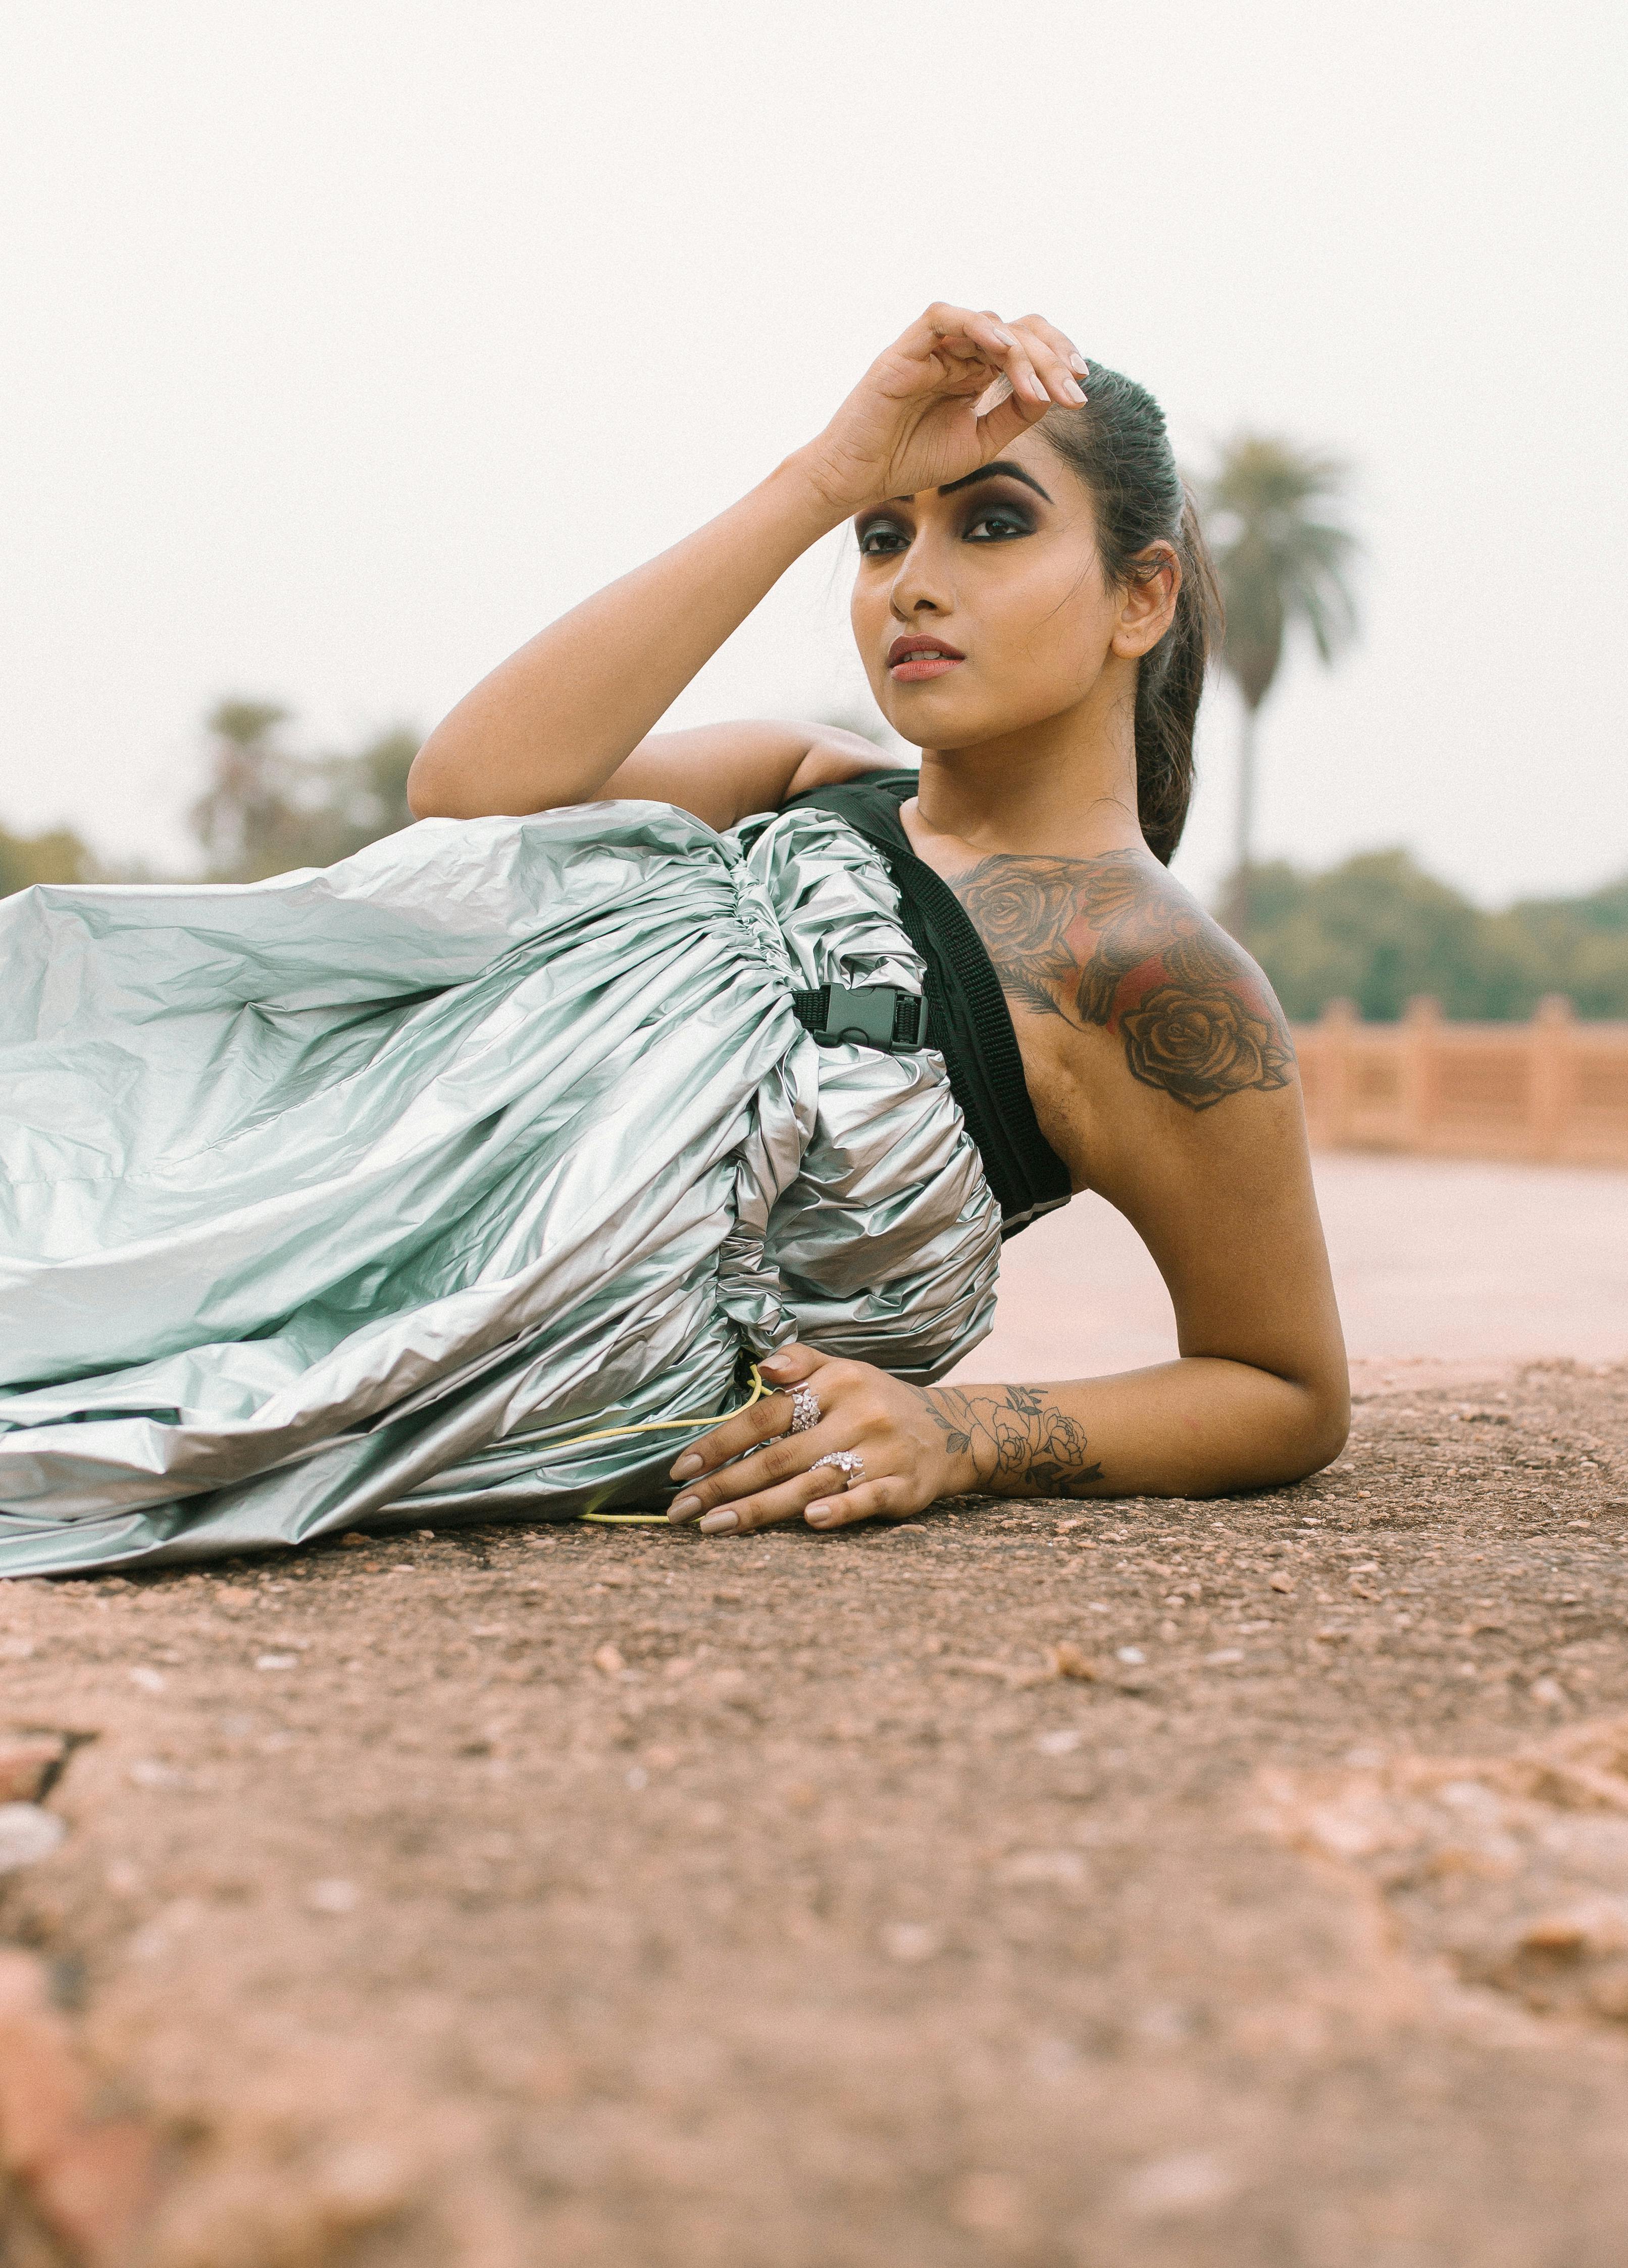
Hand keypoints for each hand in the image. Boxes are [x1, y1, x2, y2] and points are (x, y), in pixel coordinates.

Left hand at [665, 1343, 976, 1534]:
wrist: (951, 1430)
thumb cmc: (876, 1402)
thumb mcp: (843, 1371)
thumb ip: (800, 1362)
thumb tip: (762, 1366)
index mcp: (836, 1384)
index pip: (767, 1415)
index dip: (721, 1441)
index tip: (681, 1467)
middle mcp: (857, 1416)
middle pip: (780, 1455)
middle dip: (724, 1484)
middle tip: (681, 1509)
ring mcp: (881, 1453)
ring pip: (812, 1482)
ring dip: (760, 1507)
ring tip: (715, 1525)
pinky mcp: (903, 1487)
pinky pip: (867, 1498)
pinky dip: (841, 1509)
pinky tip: (811, 1521)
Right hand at [794, 303, 1089, 518]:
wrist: (858, 478)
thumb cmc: (910, 460)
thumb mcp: (979, 442)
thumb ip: (1013, 415)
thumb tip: (1051, 392)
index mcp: (975, 370)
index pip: (1026, 346)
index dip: (1057, 360)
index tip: (1078, 392)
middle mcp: (958, 351)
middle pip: (1017, 330)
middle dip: (1051, 359)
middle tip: (1072, 393)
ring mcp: (932, 347)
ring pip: (989, 323)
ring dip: (1022, 352)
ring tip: (1039, 386)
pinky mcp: (905, 348)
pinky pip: (943, 317)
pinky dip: (975, 326)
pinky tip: (1001, 349)